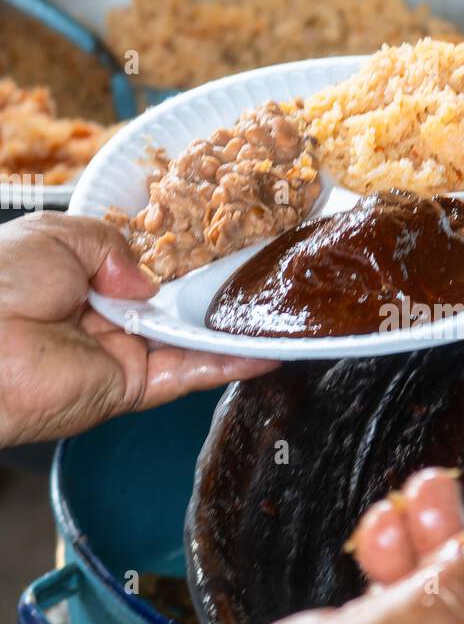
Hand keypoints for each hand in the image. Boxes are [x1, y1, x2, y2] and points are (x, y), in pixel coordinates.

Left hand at [0, 211, 276, 444]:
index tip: (220, 243)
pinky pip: (186, 374)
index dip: (178, 259)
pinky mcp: (130, 389)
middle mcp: (101, 317)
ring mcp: (118, 355)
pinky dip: (227, 365)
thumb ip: (110, 245)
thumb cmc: (1, 283)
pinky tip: (263, 351)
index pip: (138, 270)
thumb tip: (148, 281)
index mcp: (77, 277)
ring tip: (275, 310)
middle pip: (170, 306)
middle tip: (259, 273)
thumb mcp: (57, 235)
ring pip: (187, 341)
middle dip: (211, 291)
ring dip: (229, 328)